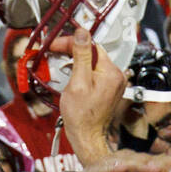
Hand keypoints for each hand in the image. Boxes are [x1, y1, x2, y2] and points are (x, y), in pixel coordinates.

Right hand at [51, 28, 122, 162]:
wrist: (87, 137)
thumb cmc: (81, 116)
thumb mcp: (78, 83)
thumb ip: (81, 56)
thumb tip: (82, 33)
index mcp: (111, 72)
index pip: (90, 46)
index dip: (71, 43)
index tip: (55, 45)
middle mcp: (116, 75)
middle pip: (92, 53)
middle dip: (72, 51)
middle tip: (54, 53)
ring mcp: (113, 82)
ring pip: (92, 62)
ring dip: (75, 61)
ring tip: (60, 66)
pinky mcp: (108, 88)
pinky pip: (94, 73)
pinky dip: (82, 72)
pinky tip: (72, 76)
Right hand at [58, 150, 170, 171]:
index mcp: (144, 167)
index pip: (161, 165)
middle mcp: (131, 161)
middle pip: (148, 161)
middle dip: (161, 165)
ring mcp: (114, 164)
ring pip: (130, 163)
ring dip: (142, 165)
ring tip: (154, 168)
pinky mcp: (97, 171)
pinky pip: (107, 168)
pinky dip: (114, 167)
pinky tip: (122, 168)